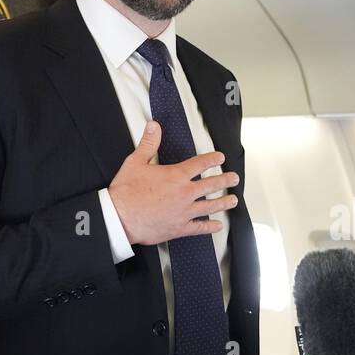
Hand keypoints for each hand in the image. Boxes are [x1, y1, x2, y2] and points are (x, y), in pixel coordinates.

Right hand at [108, 122, 238, 245]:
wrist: (119, 218)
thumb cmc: (126, 192)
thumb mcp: (136, 162)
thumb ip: (149, 143)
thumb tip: (154, 127)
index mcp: (176, 176)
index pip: (200, 164)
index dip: (213, 159)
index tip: (220, 158)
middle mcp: (184, 194)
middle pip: (212, 185)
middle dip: (225, 180)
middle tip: (234, 178)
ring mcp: (184, 212)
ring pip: (211, 206)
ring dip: (224, 203)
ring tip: (233, 200)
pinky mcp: (179, 228)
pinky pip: (199, 227)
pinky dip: (210, 227)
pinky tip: (218, 226)